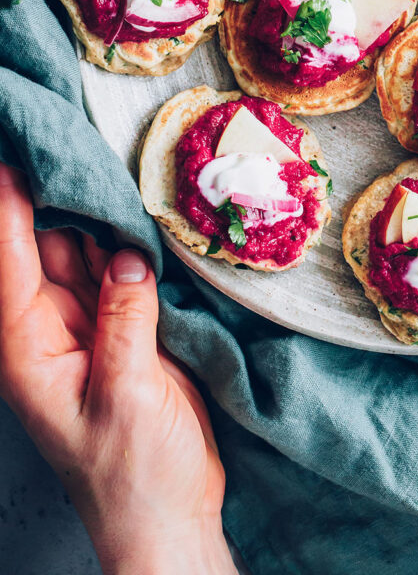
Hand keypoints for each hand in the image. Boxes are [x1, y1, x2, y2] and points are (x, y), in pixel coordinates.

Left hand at [0, 164, 236, 574]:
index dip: (7, 207)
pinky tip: (129, 209)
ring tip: (93, 157)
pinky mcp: (123, 329)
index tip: (10, 156)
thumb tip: (129, 254)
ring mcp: (87, 327)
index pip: (9, 263)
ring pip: (83, 251)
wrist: (166, 516)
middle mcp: (49, 330)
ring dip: (90, 211)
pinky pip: (118, 272)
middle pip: (43, 245)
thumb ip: (126, 320)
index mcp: (30, 350)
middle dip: (48, 192)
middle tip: (59, 136)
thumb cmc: (133, 474)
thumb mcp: (127, 395)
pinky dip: (123, 241)